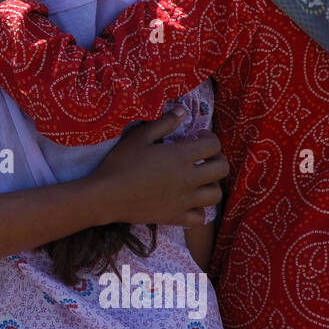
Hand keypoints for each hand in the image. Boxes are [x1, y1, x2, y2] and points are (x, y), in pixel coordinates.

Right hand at [89, 110, 227, 226]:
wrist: (106, 196)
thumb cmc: (120, 163)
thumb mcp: (138, 136)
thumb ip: (163, 122)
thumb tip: (182, 110)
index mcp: (181, 156)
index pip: (213, 145)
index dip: (210, 138)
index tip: (198, 136)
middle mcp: (189, 179)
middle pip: (221, 169)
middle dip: (217, 158)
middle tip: (204, 156)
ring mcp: (184, 200)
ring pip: (215, 194)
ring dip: (211, 184)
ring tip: (199, 179)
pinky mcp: (176, 217)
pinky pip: (200, 218)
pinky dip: (199, 210)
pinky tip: (189, 202)